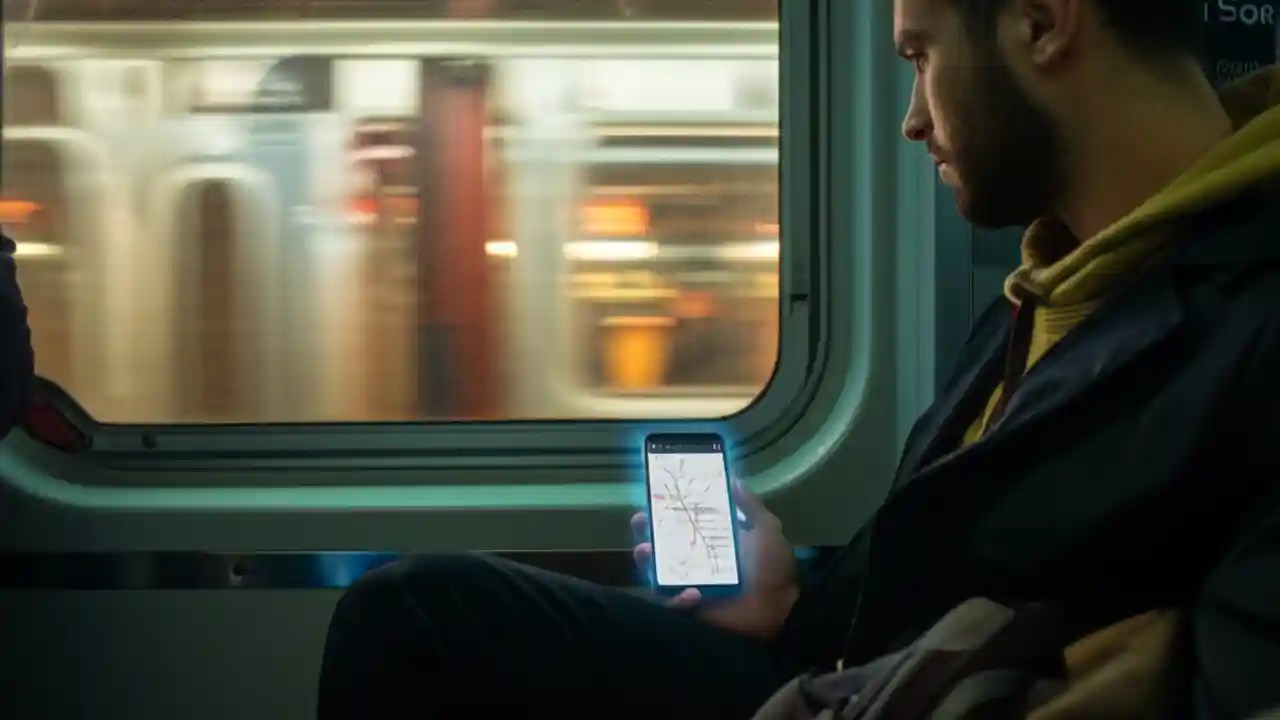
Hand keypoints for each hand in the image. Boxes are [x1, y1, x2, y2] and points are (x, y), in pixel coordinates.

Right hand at [632, 479, 798, 641]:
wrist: (780, 612)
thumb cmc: (772, 570)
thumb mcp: (767, 531)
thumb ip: (751, 507)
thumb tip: (734, 480)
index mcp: (713, 541)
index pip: (683, 522)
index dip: (667, 510)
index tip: (654, 496)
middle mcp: (697, 560)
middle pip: (662, 543)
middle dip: (647, 531)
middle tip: (640, 519)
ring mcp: (691, 584)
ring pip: (659, 571)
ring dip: (648, 560)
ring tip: (644, 550)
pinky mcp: (692, 609)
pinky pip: (674, 603)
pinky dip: (679, 599)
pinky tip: (693, 592)